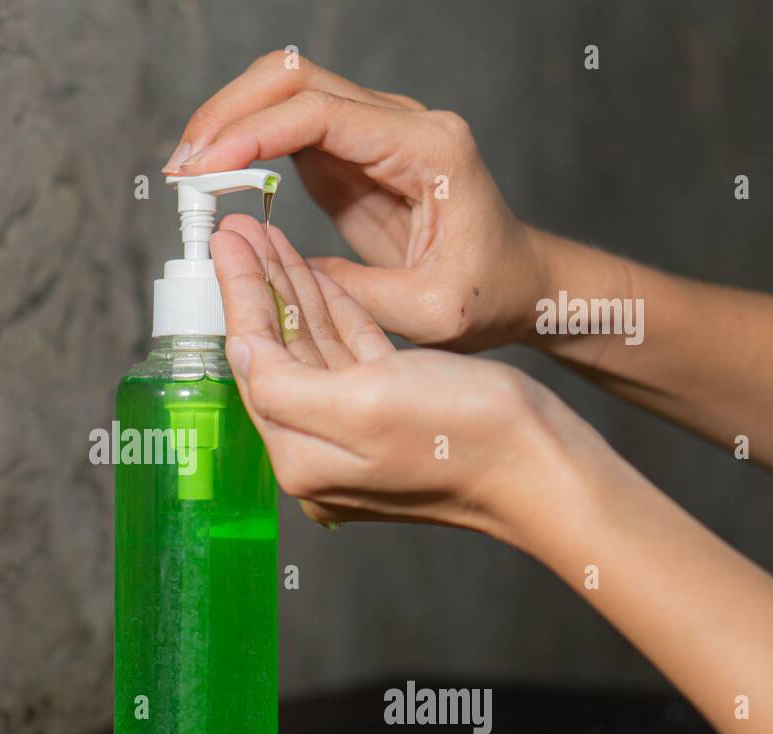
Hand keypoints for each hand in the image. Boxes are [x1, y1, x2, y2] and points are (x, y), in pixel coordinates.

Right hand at [169, 52, 546, 351]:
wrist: (520, 284)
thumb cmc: (489, 294)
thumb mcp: (430, 310)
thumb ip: (356, 291)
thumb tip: (275, 273)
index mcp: (427, 148)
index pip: (324, 114)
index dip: (255, 133)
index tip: (204, 168)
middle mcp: (402, 124)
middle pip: (297, 79)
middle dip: (229, 114)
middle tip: (181, 167)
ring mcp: (374, 134)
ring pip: (286, 93)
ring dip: (230, 123)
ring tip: (186, 173)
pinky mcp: (352, 156)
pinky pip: (286, 130)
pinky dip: (244, 146)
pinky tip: (214, 178)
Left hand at [211, 214, 570, 541]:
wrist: (546, 465)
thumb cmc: (466, 438)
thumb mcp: (365, 405)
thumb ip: (288, 384)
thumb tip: (240, 350)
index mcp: (302, 459)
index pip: (255, 362)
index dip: (240, 295)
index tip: (226, 242)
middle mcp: (321, 451)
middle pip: (277, 352)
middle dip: (258, 286)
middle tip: (239, 229)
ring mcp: (356, 431)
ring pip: (311, 346)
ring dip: (291, 289)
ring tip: (266, 237)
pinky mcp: (390, 409)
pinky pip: (348, 352)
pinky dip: (332, 310)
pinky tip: (313, 273)